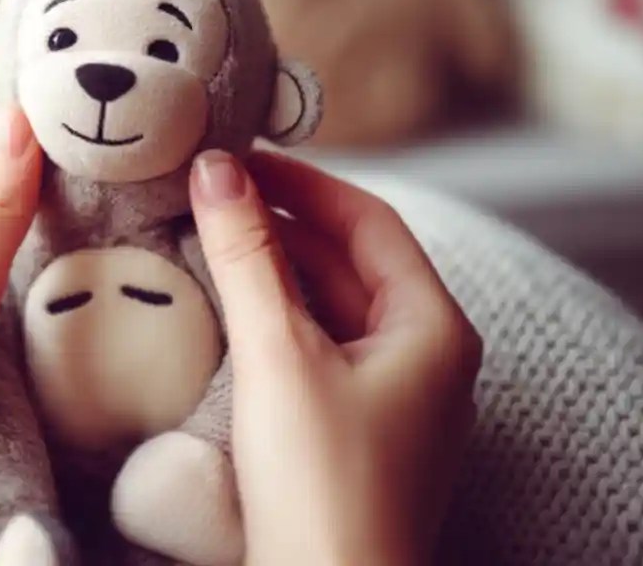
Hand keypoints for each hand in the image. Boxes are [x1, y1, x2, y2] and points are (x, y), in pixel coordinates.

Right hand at [189, 149, 481, 565]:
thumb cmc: (321, 486)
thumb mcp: (278, 354)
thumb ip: (247, 255)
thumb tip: (216, 167)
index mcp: (434, 330)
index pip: (369, 221)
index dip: (303, 180)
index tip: (238, 156)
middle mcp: (426, 361)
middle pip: (350, 264)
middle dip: (281, 225)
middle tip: (212, 194)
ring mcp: (395, 404)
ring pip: (332, 311)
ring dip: (275, 273)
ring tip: (209, 241)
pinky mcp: (357, 439)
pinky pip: (318, 355)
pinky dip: (276, 324)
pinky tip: (229, 313)